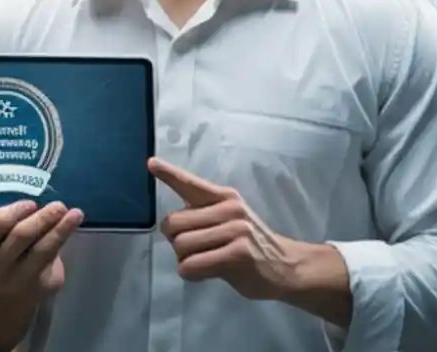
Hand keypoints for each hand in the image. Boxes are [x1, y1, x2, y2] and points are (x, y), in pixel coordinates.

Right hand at [0, 199, 83, 301]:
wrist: (4, 298)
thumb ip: (9, 224)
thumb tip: (39, 205)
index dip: (11, 214)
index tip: (30, 203)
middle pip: (20, 238)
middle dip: (41, 219)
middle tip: (58, 205)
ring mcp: (20, 281)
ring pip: (42, 251)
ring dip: (61, 230)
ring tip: (75, 214)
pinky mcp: (43, 287)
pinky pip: (54, 259)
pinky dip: (63, 238)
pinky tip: (71, 225)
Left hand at [148, 156, 299, 299]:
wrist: (285, 266)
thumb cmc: (250, 243)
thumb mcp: (230, 218)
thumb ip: (203, 214)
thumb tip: (170, 224)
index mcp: (224, 196)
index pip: (191, 183)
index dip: (169, 174)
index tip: (151, 163)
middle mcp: (229, 209)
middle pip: (173, 224)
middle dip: (174, 241)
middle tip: (194, 249)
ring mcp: (235, 231)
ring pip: (181, 246)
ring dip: (184, 260)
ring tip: (205, 261)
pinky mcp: (237, 255)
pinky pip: (192, 266)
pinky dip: (191, 274)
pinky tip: (207, 273)